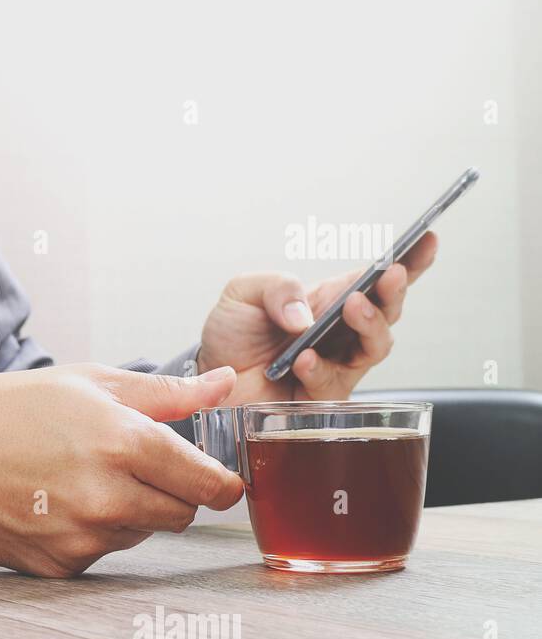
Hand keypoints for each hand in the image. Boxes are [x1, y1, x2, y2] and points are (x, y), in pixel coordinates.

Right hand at [0, 363, 244, 577]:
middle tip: (132, 467)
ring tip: (79, 478)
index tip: (218, 480)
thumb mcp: (90, 382)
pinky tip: (54, 503)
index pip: (210, 487)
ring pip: (140, 534)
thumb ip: (167, 392)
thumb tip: (226, 384)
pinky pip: (100, 554)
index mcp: (125, 444)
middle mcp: (109, 498)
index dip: (221, 484)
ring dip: (128, 513)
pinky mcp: (59, 566)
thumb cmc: (10, 406)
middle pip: (182, 516)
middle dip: (171, 494)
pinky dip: (90, 533)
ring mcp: (82, 538)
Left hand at [197, 231, 437, 402]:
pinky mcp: (320, 399)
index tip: (428, 239)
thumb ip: (277, 288)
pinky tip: (304, 358)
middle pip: (387, 311)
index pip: (375, 279)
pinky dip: (320, 369)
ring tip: (351, 307)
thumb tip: (306, 315)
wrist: (209, 378)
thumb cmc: (233, 335)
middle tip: (389, 274)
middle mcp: (341, 333)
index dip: (409, 261)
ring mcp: (336, 366)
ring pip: (375, 347)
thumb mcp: (244, 293)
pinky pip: (333, 384)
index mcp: (329, 300)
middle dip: (394, 291)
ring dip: (369, 324)